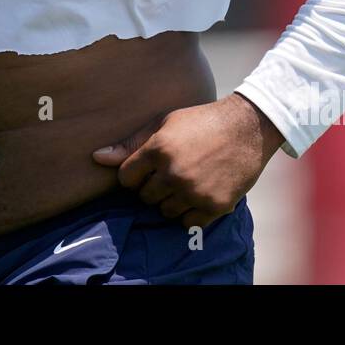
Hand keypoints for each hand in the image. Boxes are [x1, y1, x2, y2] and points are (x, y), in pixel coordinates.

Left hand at [91, 94, 285, 228]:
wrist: (247, 127)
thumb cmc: (201, 122)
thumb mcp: (164, 123)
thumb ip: (131, 144)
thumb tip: (96, 158)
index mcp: (158, 149)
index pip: (126, 178)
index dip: (135, 175)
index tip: (148, 169)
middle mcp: (174, 172)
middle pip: (145, 197)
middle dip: (154, 187)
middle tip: (172, 173)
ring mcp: (194, 191)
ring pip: (165, 211)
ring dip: (172, 200)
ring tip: (187, 181)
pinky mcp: (214, 205)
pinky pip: (187, 222)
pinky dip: (191, 212)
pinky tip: (199, 193)